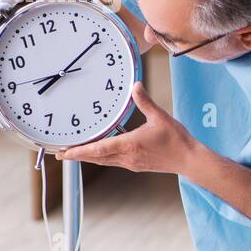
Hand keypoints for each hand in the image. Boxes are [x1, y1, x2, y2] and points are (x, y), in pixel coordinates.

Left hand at [56, 83, 201, 175]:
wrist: (190, 160)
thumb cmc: (177, 140)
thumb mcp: (160, 117)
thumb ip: (145, 101)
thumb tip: (135, 85)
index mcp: (129, 145)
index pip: (97, 150)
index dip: (79, 152)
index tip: (64, 153)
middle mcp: (127, 157)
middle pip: (96, 158)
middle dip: (78, 156)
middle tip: (61, 154)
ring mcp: (131, 163)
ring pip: (104, 161)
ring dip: (89, 158)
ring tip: (76, 154)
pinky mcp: (137, 165)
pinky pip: (114, 162)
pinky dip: (102, 158)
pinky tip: (102, 152)